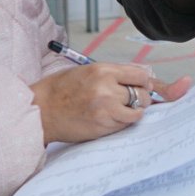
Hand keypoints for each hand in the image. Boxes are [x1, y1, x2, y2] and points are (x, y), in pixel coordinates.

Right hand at [30, 63, 192, 143]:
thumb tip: (147, 76)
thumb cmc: (61, 91)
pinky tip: (109, 120)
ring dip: (133, 112)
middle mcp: (106, 87)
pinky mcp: (103, 126)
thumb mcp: (88, 72)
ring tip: (114, 110)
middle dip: (141, 98)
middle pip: (143, 93)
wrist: (40, 111)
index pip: (141, 74)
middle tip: (128, 101)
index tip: (154, 86)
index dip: (147, 82)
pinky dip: (124, 123)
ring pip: (138, 111)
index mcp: (102, 70)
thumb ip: (116, 75)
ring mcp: (106, 108)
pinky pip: (126, 125)